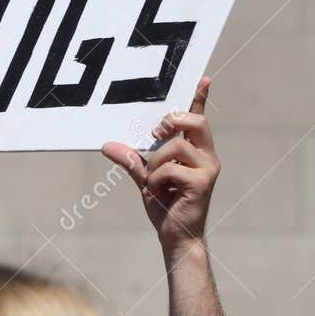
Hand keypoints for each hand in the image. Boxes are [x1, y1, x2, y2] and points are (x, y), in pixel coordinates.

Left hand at [102, 77, 218, 251]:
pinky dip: (156, 178)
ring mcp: (207, 169)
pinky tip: (156, 191)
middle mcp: (207, 155)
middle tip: (154, 134)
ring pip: (177, 145)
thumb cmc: (165, 205)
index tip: (203, 78)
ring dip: (155, 161)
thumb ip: (132, 159)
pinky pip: (172, 168)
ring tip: (151, 180)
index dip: (200, 97)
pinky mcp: (202, 183)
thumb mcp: (145, 178)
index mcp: (196, 150)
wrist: (176, 237)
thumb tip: (107, 145)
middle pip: (195, 121)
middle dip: (172, 121)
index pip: (198, 117)